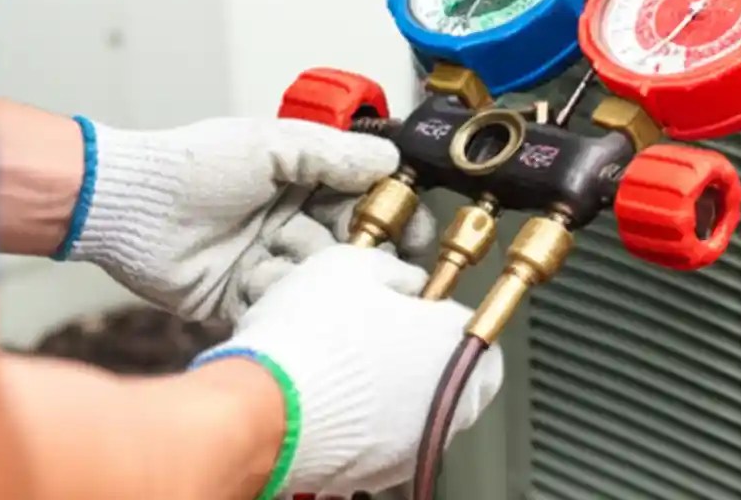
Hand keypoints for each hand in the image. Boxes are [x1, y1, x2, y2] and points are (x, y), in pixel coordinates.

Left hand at [64, 117, 435, 321]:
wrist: (130, 208)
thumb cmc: (191, 166)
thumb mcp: (271, 146)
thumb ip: (333, 154)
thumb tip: (390, 160)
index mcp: (305, 181)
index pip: (367, 200)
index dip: (392, 214)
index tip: (411, 228)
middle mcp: (293, 221)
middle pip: (352, 245)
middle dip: (357, 251)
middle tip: (358, 252)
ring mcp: (272, 260)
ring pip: (320, 278)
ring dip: (308, 269)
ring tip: (282, 252)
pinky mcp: (248, 298)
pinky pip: (283, 305)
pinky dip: (275, 293)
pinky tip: (253, 274)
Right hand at [193, 245, 503, 496]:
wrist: (260, 407)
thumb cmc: (308, 337)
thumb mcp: (353, 266)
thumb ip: (395, 271)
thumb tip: (407, 281)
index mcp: (453, 348)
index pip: (480, 335)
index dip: (447, 319)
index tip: (425, 311)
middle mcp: (443, 405)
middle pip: (453, 379)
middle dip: (425, 359)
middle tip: (386, 337)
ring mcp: (410, 445)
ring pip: (417, 414)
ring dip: (393, 393)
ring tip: (347, 367)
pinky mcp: (375, 474)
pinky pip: (382, 442)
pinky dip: (365, 425)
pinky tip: (329, 399)